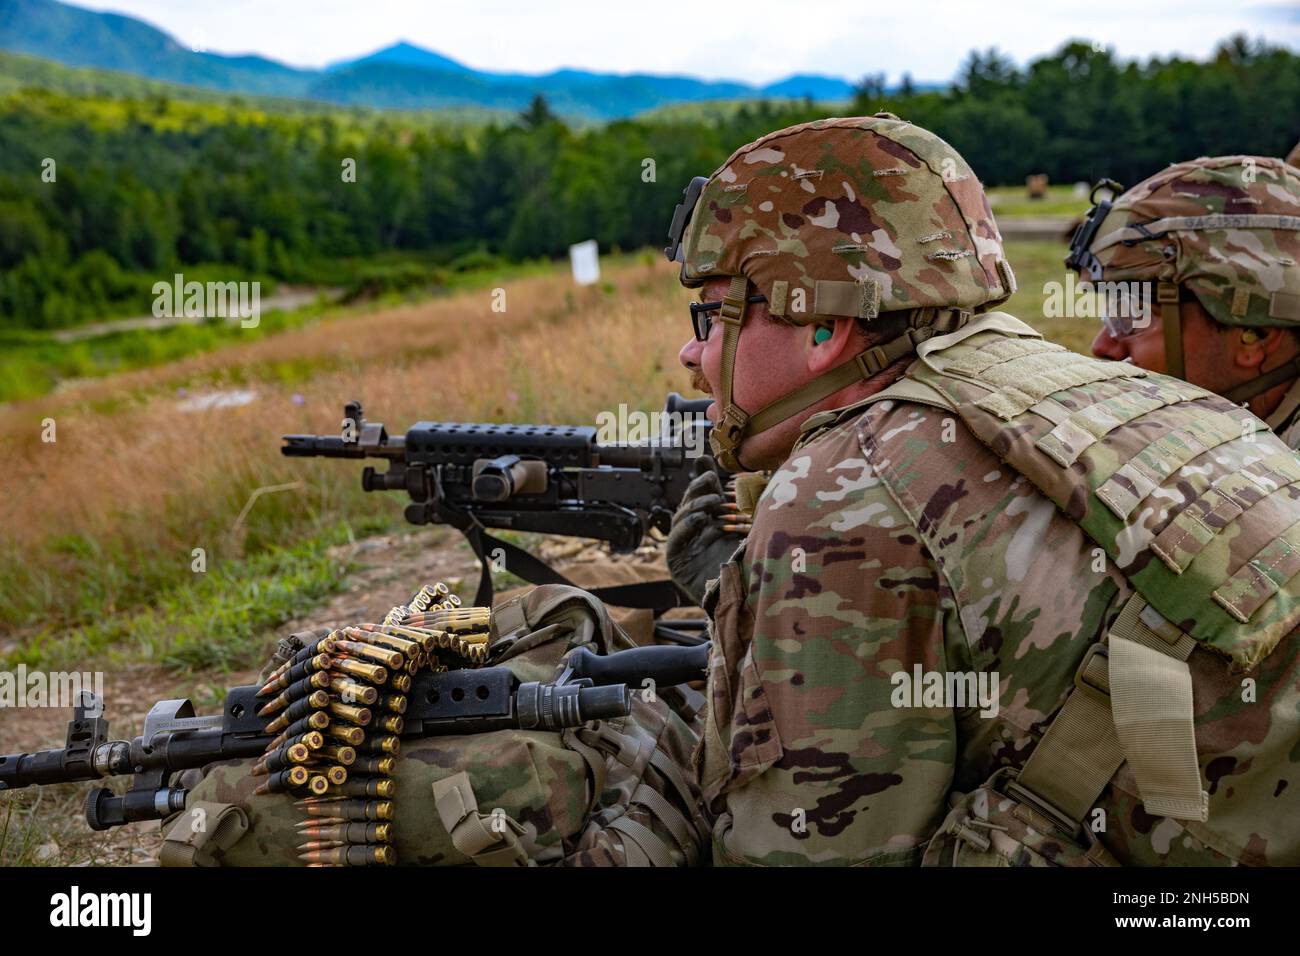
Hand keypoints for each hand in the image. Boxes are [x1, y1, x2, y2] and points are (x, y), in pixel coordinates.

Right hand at [666, 465, 748, 605]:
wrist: (749, 597)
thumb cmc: (751, 562)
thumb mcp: (749, 526)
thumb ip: (742, 502)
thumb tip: (747, 479)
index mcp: (710, 524)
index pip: (701, 497)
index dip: (702, 481)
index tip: (710, 469)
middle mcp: (695, 535)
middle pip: (688, 505)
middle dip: (697, 489)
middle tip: (710, 480)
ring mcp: (684, 549)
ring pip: (680, 519)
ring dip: (695, 506)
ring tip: (712, 501)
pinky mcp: (677, 564)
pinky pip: (675, 541)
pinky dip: (685, 528)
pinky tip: (699, 520)